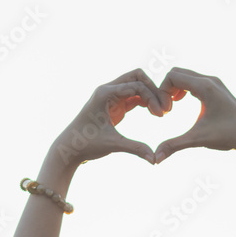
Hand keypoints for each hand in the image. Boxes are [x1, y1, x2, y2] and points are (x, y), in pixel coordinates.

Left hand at [53, 69, 168, 167]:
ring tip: (161, 113)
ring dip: (150, 95)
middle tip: (165, 108)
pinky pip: (134, 96)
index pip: (136, 85)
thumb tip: (154, 160)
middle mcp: (108, 90)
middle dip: (153, 90)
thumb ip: (135, 148)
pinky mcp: (114, 105)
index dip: (152, 98)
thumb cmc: (86, 144)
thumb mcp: (113, 145)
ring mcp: (111, 96)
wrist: (70, 148)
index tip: (162, 116)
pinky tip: (154, 113)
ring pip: (136, 85)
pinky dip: (145, 101)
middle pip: (137, 77)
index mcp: (105, 93)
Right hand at [153, 67, 235, 162]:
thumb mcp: (198, 140)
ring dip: (175, 88)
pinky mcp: (218, 87)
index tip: (166, 112)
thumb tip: (156, 159)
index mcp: (205, 87)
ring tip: (173, 107)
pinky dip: (184, 89)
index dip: (163, 92)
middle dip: (167, 89)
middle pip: (178, 72)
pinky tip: (183, 103)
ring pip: (186, 75)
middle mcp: (210, 80)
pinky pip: (194, 80)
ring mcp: (215, 82)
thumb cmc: (227, 136)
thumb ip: (175, 146)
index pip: (173, 76)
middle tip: (166, 109)